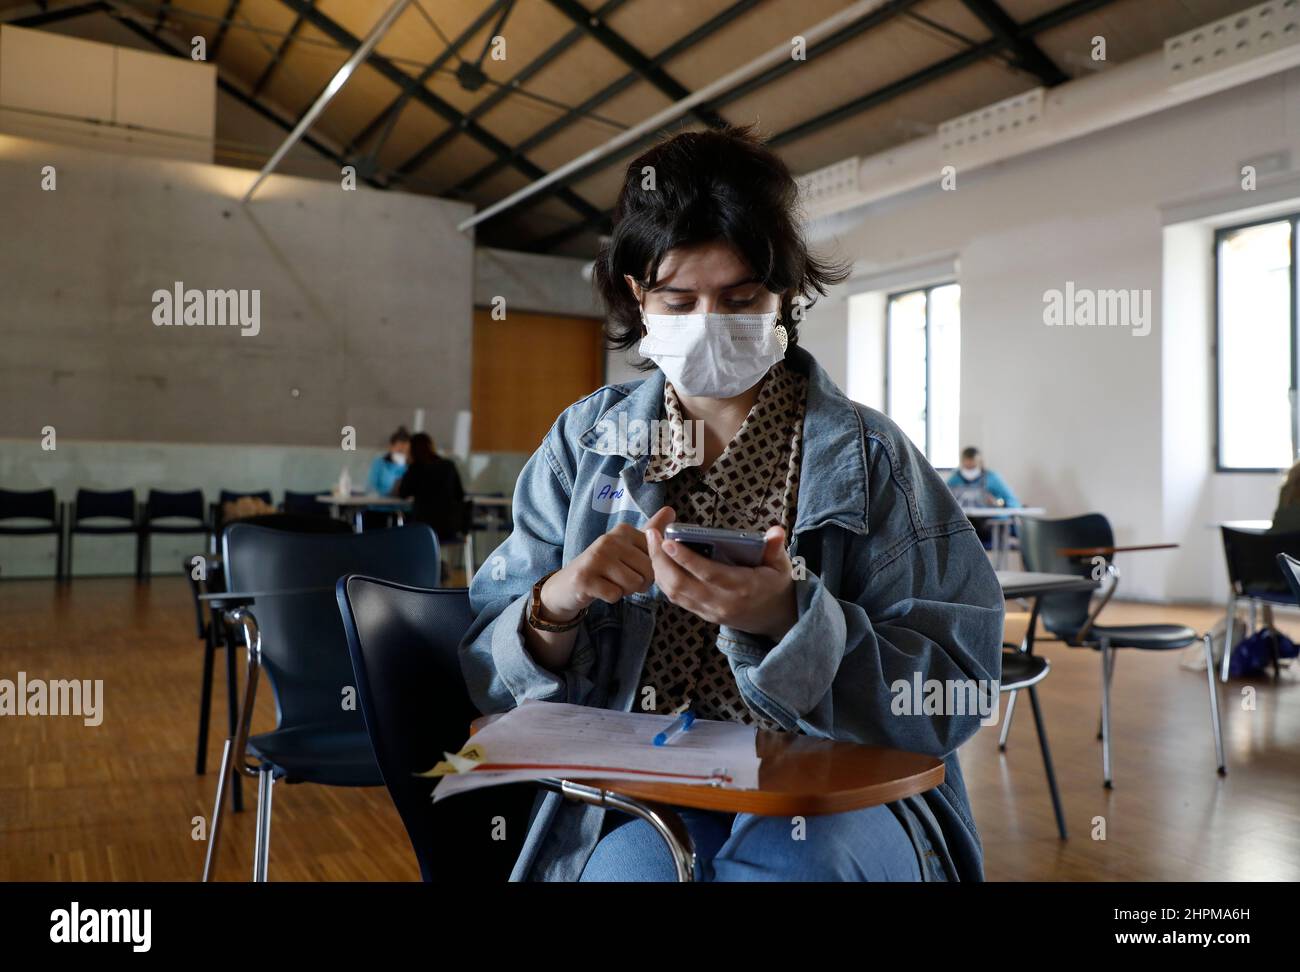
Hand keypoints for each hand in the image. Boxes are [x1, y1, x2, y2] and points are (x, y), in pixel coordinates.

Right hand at [540, 507, 676, 620]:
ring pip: (633, 584)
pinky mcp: (585, 577)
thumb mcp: (628, 546)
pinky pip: (615, 595)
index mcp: (623, 530)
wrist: (568, 584)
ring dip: (624, 590)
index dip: (648, 569)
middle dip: (638, 583)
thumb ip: (650, 531)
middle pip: (647, 572)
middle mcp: (609, 539)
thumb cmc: (604, 566)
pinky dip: (610, 597)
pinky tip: (600, 589)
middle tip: (620, 578)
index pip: (655, 556)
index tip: (631, 566)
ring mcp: (596, 557)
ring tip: (610, 582)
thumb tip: (672, 510)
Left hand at [645, 512, 797, 641]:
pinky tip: (658, 560)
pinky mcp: (702, 613)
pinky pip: (676, 598)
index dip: (686, 558)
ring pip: (674, 593)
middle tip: (651, 535)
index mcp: (742, 587)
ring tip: (651, 543)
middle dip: (661, 560)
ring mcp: (710, 610)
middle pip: (682, 584)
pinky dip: (663, 579)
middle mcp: (721, 602)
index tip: (667, 541)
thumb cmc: (774, 585)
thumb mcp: (780, 565)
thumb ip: (775, 548)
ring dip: (658, 569)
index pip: (708, 573)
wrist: (774, 618)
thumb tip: (776, 531)